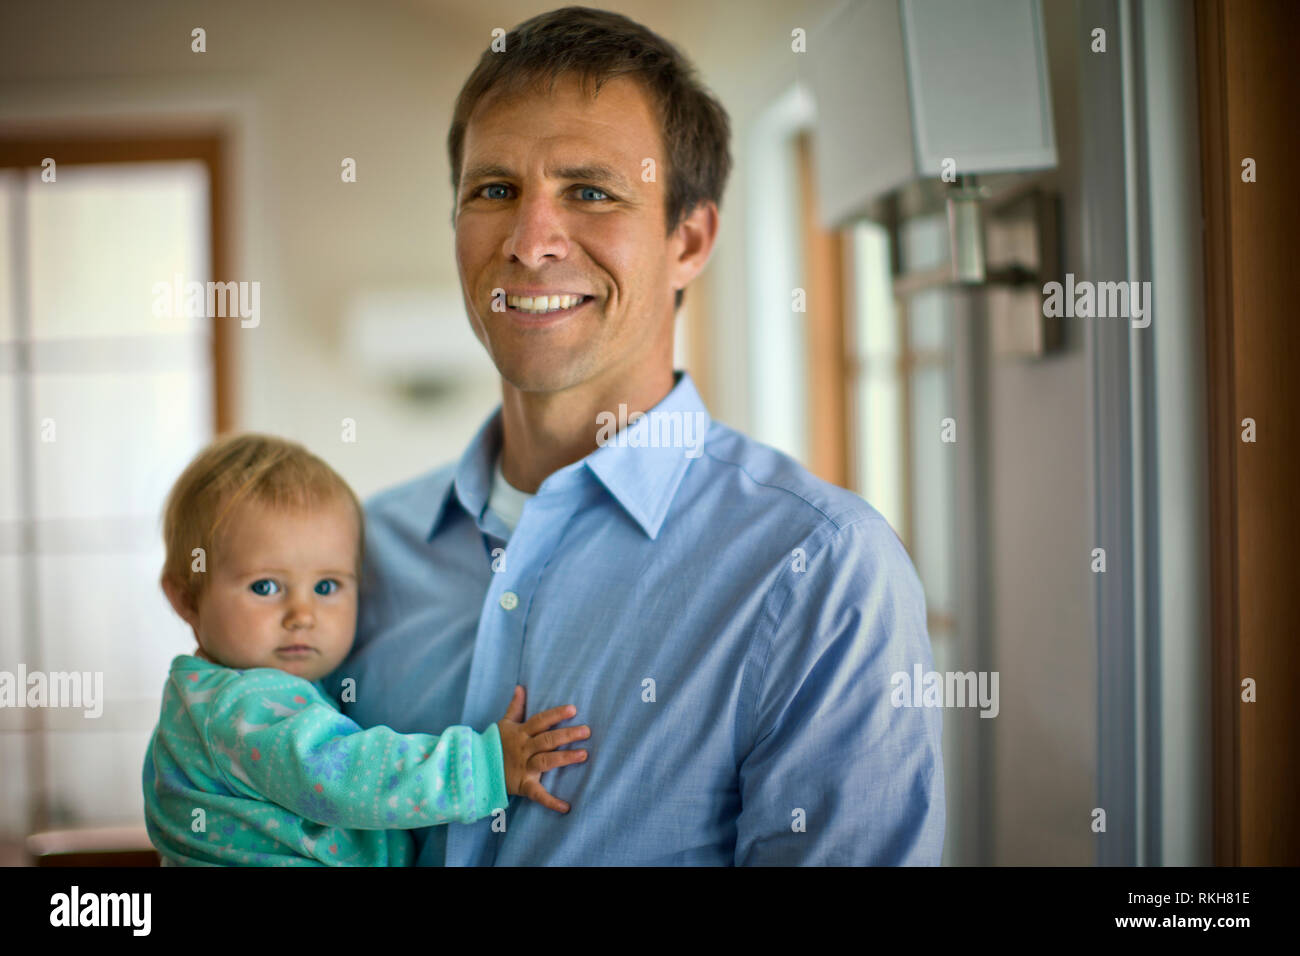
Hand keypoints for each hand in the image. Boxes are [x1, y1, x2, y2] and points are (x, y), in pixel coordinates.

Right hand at [496, 685, 589, 813]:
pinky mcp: (523, 785)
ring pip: (546, 761)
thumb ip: (515, 707)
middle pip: (547, 740)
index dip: (556, 714)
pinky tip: (566, 807)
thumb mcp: (504, 724)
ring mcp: (524, 767)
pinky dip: (551, 801)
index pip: (541, 721)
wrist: (475, 767)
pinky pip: (537, 793)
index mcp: (521, 733)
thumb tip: (520, 687)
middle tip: (587, 731)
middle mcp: (524, 748)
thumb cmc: (494, 744)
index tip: (573, 709)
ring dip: (565, 758)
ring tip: (584, 755)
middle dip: (567, 735)